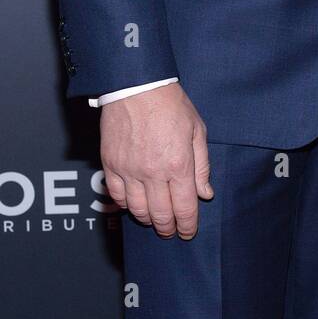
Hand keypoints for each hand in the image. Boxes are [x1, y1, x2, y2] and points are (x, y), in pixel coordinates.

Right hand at [100, 83, 211, 238]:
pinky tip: (133, 204)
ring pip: (137, 210)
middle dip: (168, 228)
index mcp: (178, 164)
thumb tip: (204, 193)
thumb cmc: (171, 104)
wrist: (137, 86)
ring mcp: (129, 170)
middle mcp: (153, 172)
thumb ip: (202, 165)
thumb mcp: (197, 130)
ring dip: (147, 219)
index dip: (187, 226)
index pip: (184, 208)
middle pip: (160, 215)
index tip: (187, 232)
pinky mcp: (111, 165)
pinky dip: (125, 205)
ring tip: (154, 219)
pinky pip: (116, 196)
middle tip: (171, 231)